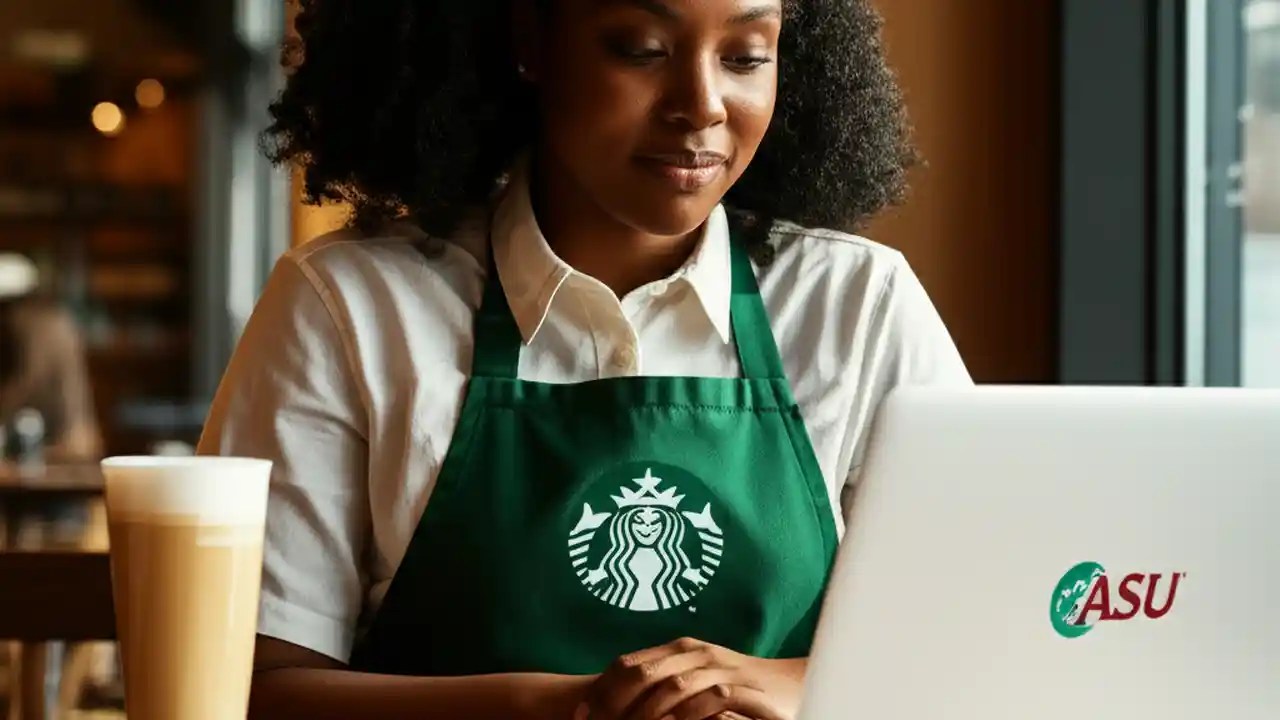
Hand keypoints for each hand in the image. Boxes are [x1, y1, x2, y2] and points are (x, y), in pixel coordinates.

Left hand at [574, 637, 806, 719]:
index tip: (580, 714)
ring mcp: (717, 667)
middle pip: (642, 673)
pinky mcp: (739, 686)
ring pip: (669, 685)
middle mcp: (694, 652)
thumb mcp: (695, 681)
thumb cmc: (736, 687)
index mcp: (678, 649)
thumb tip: (620, 705)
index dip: (601, 689)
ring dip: (642, 713)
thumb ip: (664, 686)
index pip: (629, 664)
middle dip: (613, 702)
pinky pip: (705, 698)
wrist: (788, 685)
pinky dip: (682, 715)